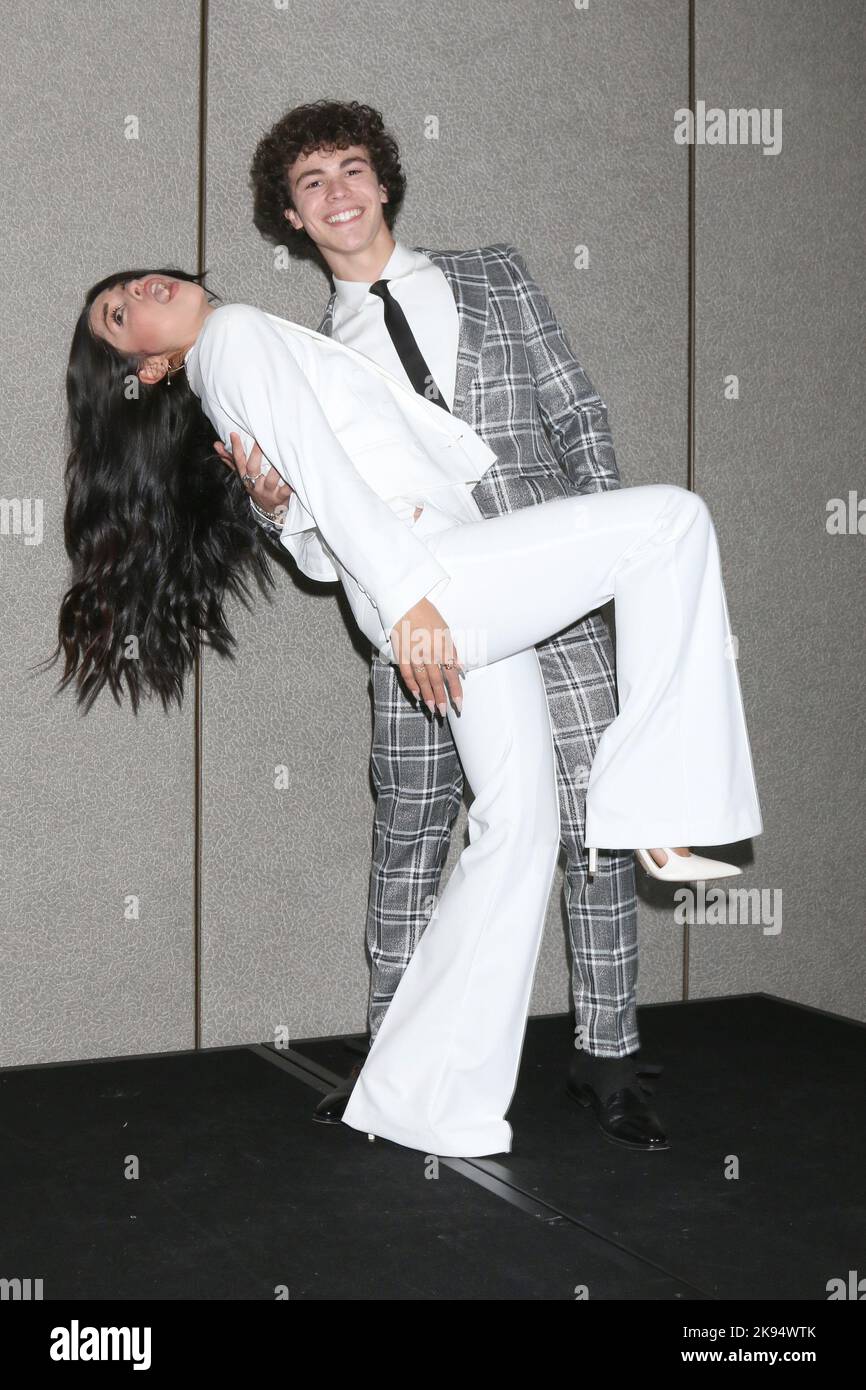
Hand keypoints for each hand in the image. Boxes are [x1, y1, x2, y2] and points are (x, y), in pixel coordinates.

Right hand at [214, 432, 292, 518]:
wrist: (268, 511)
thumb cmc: (256, 488)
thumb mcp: (242, 476)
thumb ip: (231, 460)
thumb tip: (216, 445)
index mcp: (245, 477)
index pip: (238, 461)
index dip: (235, 448)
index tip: (234, 434)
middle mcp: (255, 484)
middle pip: (253, 468)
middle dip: (256, 454)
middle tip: (261, 440)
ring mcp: (267, 491)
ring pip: (271, 479)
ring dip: (275, 469)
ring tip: (281, 454)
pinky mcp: (280, 497)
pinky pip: (286, 490)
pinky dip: (291, 484)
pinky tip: (295, 473)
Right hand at [390, 598, 463, 714]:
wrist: (405, 602)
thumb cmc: (427, 614)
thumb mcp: (446, 630)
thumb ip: (453, 651)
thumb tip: (460, 668)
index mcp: (443, 647)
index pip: (452, 674)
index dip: (456, 691)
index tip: (459, 705)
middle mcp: (430, 653)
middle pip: (437, 681)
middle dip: (441, 699)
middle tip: (444, 713)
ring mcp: (414, 654)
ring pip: (422, 681)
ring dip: (428, 697)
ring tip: (432, 710)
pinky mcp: (401, 653)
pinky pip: (406, 674)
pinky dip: (412, 685)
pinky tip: (416, 696)